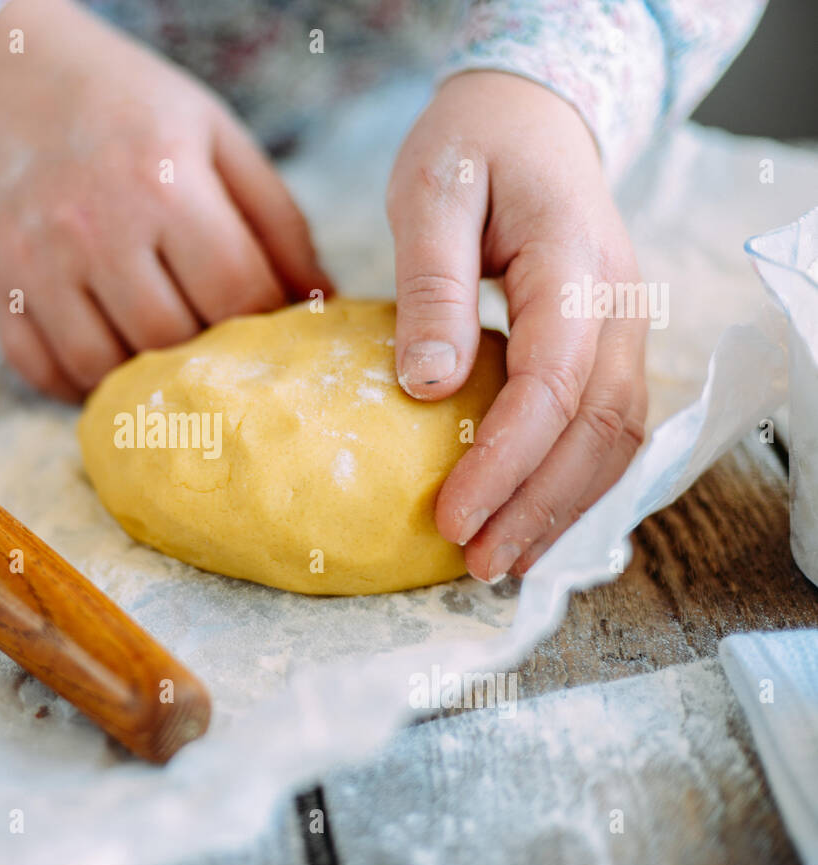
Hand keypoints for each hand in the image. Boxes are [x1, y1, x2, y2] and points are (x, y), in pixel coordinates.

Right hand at [0, 0, 330, 399]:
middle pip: (171, 339)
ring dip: (142, 379)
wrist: (14, 77)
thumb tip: (320, 301)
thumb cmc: (133, 110)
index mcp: (164, 182)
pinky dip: (78, 386)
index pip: (235, 292)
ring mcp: (37, 262)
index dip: (264, 322)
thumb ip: (276, 220)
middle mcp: (95, 226)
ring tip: (163, 357)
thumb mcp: (217, 138)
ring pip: (104, 368)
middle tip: (216, 343)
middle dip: (204, 352)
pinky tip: (107, 365)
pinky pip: (42, 372)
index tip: (267, 323)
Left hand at [386, 72, 647, 580]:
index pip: (553, 382)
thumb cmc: (472, 147)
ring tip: (502, 559)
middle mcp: (618, 304)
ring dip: (562, 506)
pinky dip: (571, 479)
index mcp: (576, 263)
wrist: (527, 117)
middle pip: (599, 426)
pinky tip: (527, 515)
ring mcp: (621, 326)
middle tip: (476, 562)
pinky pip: (604, 423)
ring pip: (614, 436)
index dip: (505, 459)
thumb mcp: (432, 194)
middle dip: (539, 504)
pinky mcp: (604, 344)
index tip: (452, 514)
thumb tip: (427, 386)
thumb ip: (432, 285)